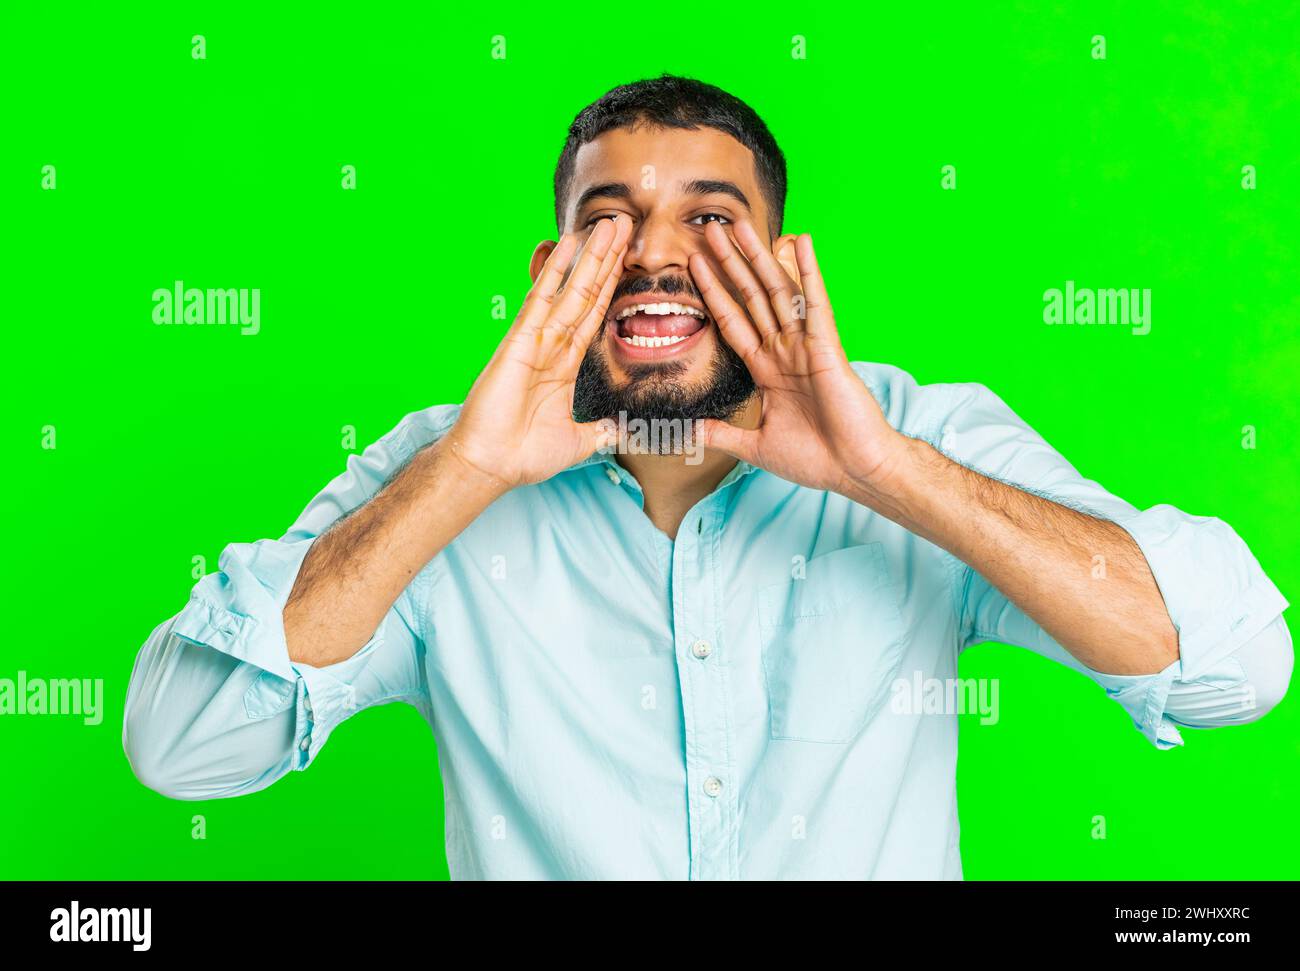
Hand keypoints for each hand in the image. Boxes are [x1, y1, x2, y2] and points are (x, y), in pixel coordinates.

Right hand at [445, 214, 632, 491]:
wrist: (491, 466)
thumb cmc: (524, 455)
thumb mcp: (580, 441)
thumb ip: (605, 431)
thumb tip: (629, 431)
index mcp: (564, 365)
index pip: (594, 316)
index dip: (612, 286)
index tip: (628, 259)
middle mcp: (552, 345)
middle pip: (586, 293)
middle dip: (606, 259)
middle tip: (625, 223)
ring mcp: (535, 340)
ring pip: (570, 290)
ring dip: (591, 256)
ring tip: (609, 223)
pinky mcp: (519, 342)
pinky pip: (541, 300)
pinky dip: (555, 272)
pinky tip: (568, 245)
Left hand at [688, 217, 908, 498]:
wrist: (853, 470)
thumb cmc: (815, 459)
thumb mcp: (755, 445)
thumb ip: (722, 434)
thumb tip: (689, 431)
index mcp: (768, 370)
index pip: (733, 322)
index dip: (713, 293)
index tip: (693, 265)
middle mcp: (785, 350)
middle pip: (750, 297)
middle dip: (730, 264)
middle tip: (709, 229)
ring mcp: (805, 345)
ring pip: (777, 292)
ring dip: (758, 258)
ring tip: (739, 226)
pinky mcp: (827, 347)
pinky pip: (815, 303)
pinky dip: (808, 272)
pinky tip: (802, 242)